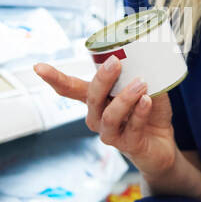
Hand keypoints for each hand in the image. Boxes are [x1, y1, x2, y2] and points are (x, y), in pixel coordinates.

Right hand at [33, 57, 178, 176]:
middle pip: (91, 97)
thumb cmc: (149, 112)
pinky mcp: (127, 145)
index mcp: (96, 99)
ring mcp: (109, 133)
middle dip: (101, 79)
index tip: (38, 67)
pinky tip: (148, 101)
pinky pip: (131, 128)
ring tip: (141, 83)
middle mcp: (97, 117)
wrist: (163, 145)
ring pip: (109, 115)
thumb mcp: (146, 88)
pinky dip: (140, 112)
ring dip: (125, 97)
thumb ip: (142, 73)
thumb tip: (146, 56)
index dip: (54, 78)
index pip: (70, 88)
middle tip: (115, 62)